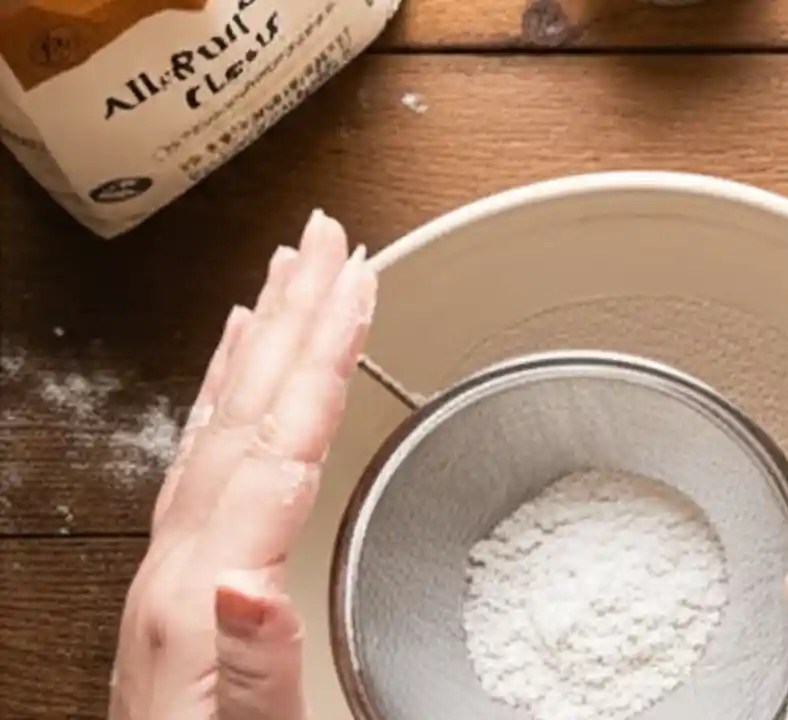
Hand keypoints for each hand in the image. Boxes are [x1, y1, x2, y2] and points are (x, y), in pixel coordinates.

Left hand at [109, 211, 376, 719]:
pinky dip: (228, 392)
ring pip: (224, 417)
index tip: (355, 282)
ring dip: (263, 337)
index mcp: (208, 586)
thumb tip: (250, 583)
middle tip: (325, 238)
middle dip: (294, 311)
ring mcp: (180, 560)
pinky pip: (205, 452)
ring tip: (288, 276)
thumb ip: (253, 665)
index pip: (277, 439)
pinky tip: (238, 366)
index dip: (323, 351)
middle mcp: (184, 559)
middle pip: (247, 404)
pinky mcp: (187, 571)